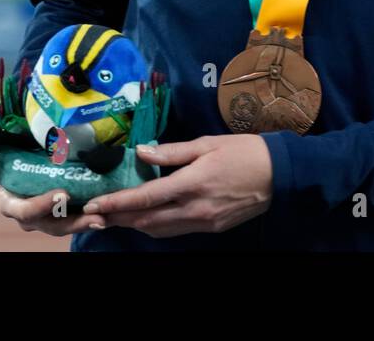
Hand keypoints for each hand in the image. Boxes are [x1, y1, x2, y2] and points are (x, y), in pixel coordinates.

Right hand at [0, 156, 105, 235]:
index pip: (26, 211)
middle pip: (52, 225)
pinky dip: (90, 217)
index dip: (43, 205)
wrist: (20, 158)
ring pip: (67, 226)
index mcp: (10, 204)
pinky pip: (76, 219)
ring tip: (103, 219)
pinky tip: (107, 213)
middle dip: (73, 222)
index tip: (63, 193)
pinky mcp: (62, 214)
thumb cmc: (4, 156)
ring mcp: (46, 217)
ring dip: (86, 223)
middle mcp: (29, 216)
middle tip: (93, 214)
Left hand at [78, 135, 272, 237]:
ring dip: (135, 225)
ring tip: (114, 217)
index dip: (117, 203)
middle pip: (146, 220)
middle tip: (95, 215)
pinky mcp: (211, 228)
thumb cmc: (243, 151)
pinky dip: (155, 226)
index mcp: (191, 183)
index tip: (95, 204)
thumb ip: (172, 151)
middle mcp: (194, 209)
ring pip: (159, 230)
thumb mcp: (207, 143)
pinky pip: (175, 231)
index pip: (145, 198)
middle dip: (118, 219)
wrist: (278, 175)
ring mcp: (203, 222)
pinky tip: (146, 218)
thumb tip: (142, 153)